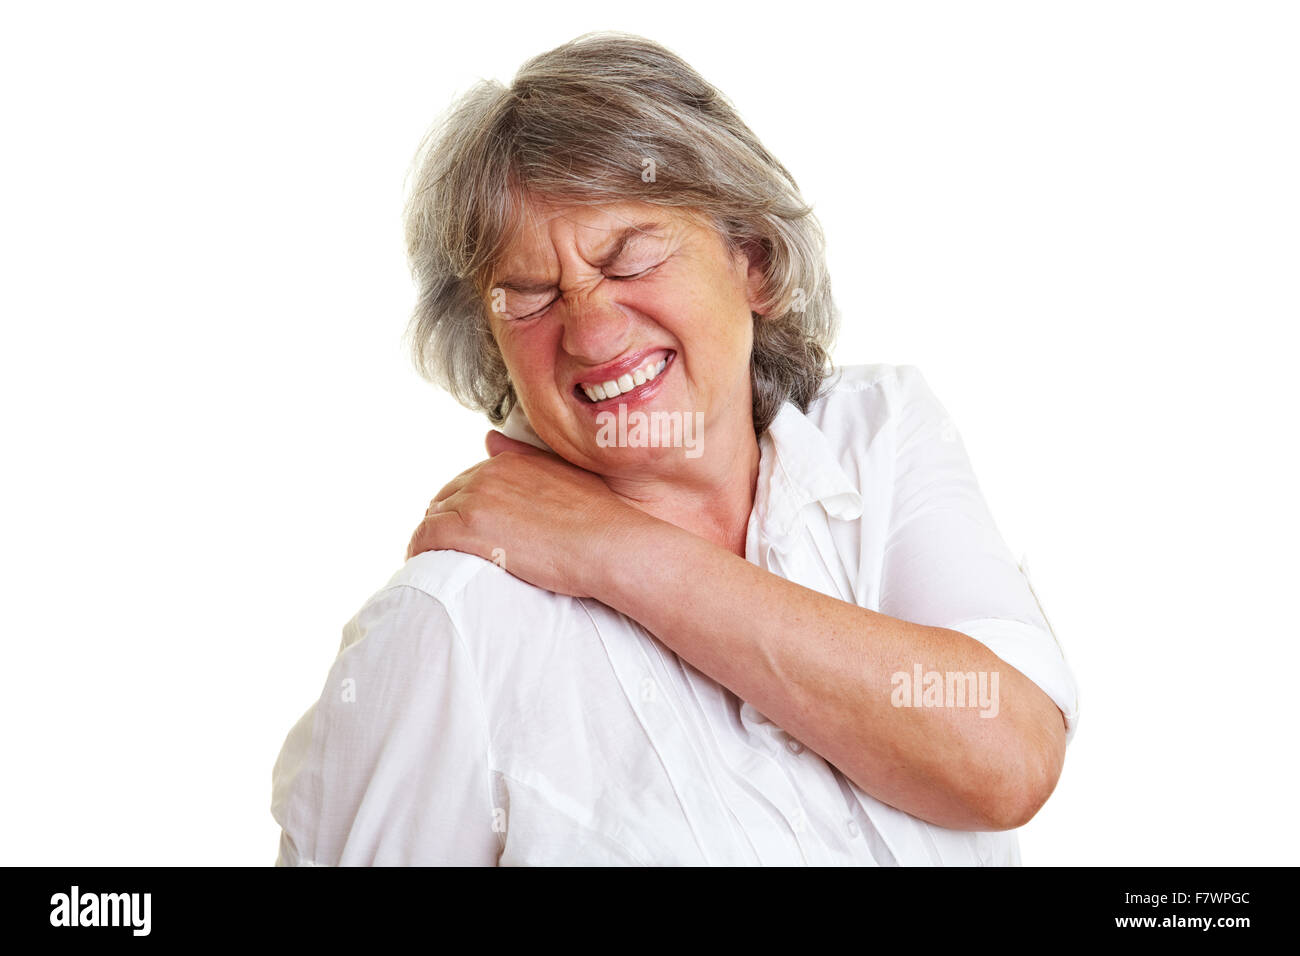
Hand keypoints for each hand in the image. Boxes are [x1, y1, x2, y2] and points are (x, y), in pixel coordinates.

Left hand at [405, 431, 647, 597]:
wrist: (608, 544)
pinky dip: (420, 551)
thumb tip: (490, 438)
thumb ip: (524, 456)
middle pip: (445, 498)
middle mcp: (487, 473)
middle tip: (451, 551)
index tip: (468, 530)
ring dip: (431, 539)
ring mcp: (476, 499)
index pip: (467, 482)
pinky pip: (426, 538)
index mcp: (508, 462)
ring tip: (437, 562)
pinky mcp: (468, 528)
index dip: (464, 508)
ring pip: (433, 517)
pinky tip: (425, 566)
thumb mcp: (564, 476)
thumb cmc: (599, 519)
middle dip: (445, 522)